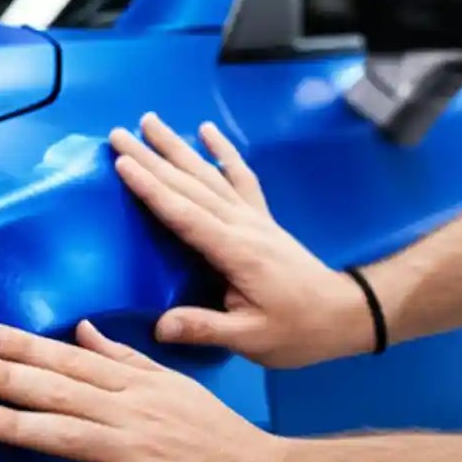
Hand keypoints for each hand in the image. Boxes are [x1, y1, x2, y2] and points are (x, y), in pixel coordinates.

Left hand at [0, 320, 285, 461]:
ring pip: (65, 435)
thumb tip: (83, 331)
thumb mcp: (174, 386)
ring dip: (14, 424)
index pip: (73, 360)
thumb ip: (126, 359)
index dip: (26, 346)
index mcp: (139, 385)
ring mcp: (134, 455)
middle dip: (8, 376)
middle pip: (61, 391)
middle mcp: (132, 414)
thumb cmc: (217, 436)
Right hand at [110, 113, 371, 367]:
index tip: (123, 164)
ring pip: (209, 175)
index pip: (185, 215)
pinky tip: (207, 131)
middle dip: (152, 159)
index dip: (152, 190)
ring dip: (177, 147)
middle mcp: (243, 227)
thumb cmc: (297, 332)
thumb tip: (160, 325)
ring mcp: (253, 218)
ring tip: (149, 122)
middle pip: (190, 186)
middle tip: (117, 134)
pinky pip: (240, 177)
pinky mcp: (261, 219)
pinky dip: (223, 152)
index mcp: (236, 254)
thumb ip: (205, 329)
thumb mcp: (251, 340)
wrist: (344, 316)